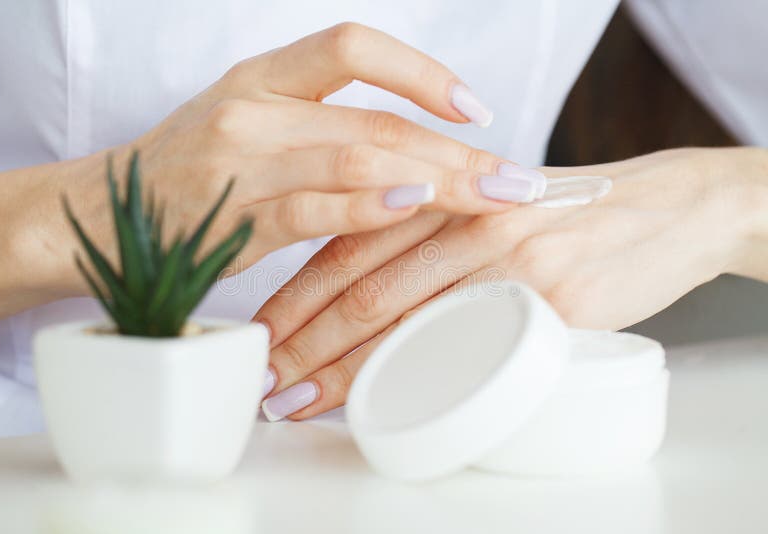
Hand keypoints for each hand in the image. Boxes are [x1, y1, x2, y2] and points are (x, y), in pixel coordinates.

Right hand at [102, 22, 537, 273]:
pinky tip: (416, 208)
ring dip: (435, 180)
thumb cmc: (187, 173)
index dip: (420, 71)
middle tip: (521, 177)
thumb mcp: (248, 126)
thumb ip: (318, 128)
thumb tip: (410, 153)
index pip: (351, 47)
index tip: (475, 108)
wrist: (101, 214)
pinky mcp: (232, 217)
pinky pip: (312, 207)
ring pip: (356, 156)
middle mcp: (252, 108)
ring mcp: (241, 161)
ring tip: (494, 198)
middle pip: (377, 118)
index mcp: (260, 77)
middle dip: (459, 150)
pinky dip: (368, 207)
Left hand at [254, 147, 767, 420]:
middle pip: (357, 286)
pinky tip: (378, 400)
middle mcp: (460, 217)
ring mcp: (502, 255)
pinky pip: (462, 342)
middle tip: (263, 381)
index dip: (294, 296)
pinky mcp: (546, 293)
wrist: (663, 208)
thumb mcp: (492, 205)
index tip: (258, 337)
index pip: (345, 246)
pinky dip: (411, 374)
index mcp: (438, 191)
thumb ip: (431, 236)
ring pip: (397, 316)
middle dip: (299, 341)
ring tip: (294, 401)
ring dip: (337, 367)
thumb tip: (362, 293)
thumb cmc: (567, 214)